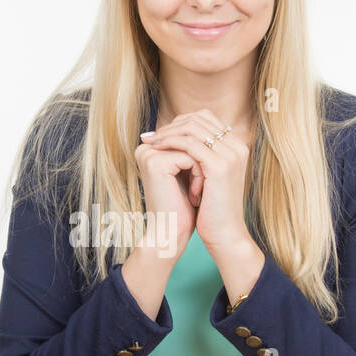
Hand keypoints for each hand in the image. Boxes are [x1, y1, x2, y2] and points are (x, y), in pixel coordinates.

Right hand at [133, 128, 197, 259]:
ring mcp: (149, 153)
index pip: (188, 134)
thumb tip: (208, 122)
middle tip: (204, 186)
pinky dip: (199, 176)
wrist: (173, 233)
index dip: (203, 154)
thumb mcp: (188, 171)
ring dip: (202, 170)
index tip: (203, 180)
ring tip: (199, 192)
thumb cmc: (184, 206)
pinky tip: (194, 196)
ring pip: (192, 147)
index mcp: (152, 147)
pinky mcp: (155, 162)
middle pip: (190, 137)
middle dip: (203, 161)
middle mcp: (147, 147)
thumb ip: (192, 147)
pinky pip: (191, 157)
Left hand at [141, 109, 252, 254]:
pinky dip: (171, 143)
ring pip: (194, 128)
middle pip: (200, 118)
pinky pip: (190, 144)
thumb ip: (197, 156)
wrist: (224, 234)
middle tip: (152, 136)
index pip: (206, 118)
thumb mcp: (205, 176)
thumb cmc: (212, 210)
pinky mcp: (220, 166)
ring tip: (151, 143)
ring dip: (168, 133)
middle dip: (172, 125)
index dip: (181, 122)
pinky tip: (156, 150)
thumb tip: (172, 137)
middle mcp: (237, 147)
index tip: (161, 133)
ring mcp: (231, 155)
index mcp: (235, 147)